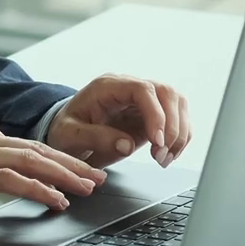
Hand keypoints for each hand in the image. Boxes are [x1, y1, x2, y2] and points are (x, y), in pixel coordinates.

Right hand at [0, 114, 106, 217]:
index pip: (26, 142)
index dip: (55, 157)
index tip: (76, 168)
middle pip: (38, 148)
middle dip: (71, 163)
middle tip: (97, 174)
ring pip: (33, 161)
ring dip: (64, 176)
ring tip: (86, 188)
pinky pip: (15, 181)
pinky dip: (40, 190)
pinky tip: (56, 200)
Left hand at [45, 74, 191, 168]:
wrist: (68, 133)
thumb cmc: (66, 130)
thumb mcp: (69, 135)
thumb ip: (95, 138)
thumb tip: (125, 144)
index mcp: (107, 87)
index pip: (142, 89)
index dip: (155, 114)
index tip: (156, 141)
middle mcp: (129, 88)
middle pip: (166, 93)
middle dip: (171, 126)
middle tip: (160, 154)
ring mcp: (143, 100)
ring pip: (177, 103)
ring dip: (178, 133)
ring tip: (163, 158)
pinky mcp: (152, 114)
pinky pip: (177, 119)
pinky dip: (178, 138)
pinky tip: (167, 155)